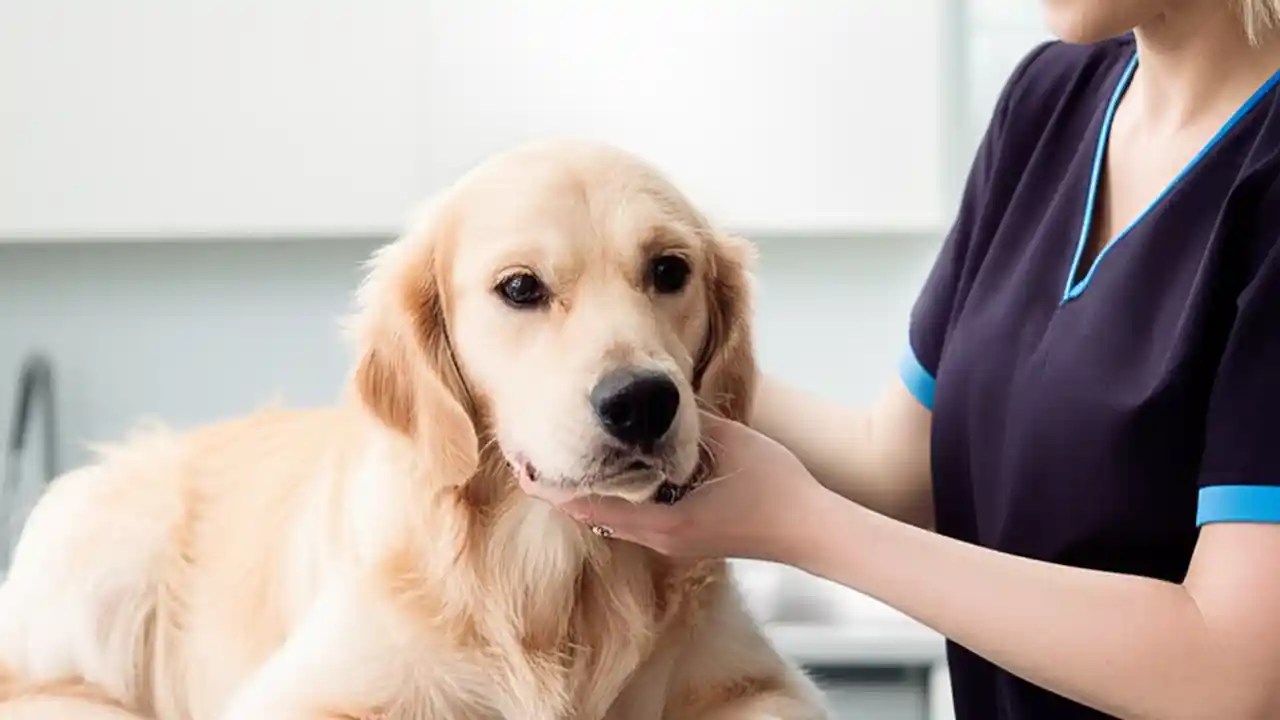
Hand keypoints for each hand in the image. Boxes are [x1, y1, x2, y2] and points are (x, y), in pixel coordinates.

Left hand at [520, 412, 829, 561]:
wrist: (810, 529)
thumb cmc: (775, 486)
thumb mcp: (726, 441)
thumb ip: (684, 421)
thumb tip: (649, 398)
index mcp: (660, 521)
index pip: (587, 506)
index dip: (551, 486)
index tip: (523, 461)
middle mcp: (657, 538)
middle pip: (591, 514)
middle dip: (563, 486)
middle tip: (532, 453)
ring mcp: (670, 542)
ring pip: (612, 517)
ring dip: (589, 491)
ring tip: (564, 457)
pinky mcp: (682, 538)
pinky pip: (635, 518)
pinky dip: (616, 495)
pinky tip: (612, 470)